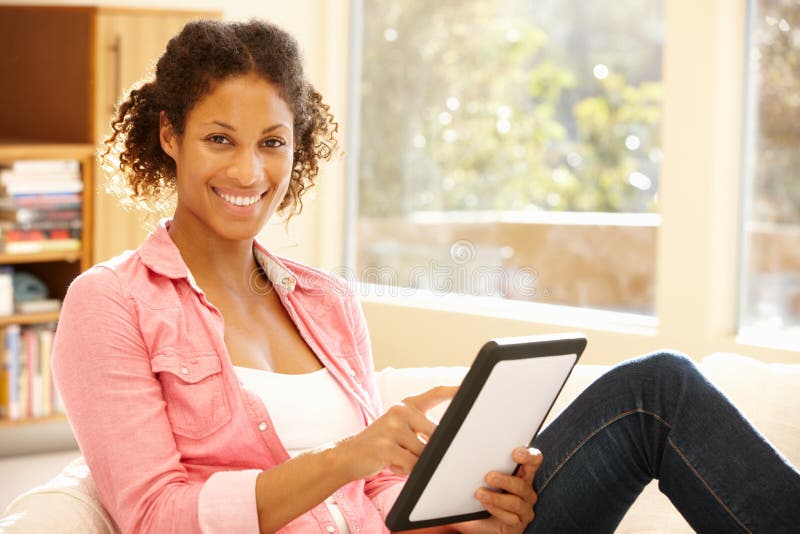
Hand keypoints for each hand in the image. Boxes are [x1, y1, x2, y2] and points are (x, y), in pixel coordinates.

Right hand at [337, 385, 457, 478]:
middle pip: (436, 434)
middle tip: (412, 454)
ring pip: (424, 452)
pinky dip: (407, 470)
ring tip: (398, 458)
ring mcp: (392, 427)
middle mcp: (400, 411)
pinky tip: (393, 465)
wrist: (348, 455)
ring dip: (415, 463)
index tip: (469, 387)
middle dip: (432, 450)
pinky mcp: (385, 446)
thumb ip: (422, 428)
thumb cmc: (382, 444)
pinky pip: (412, 464)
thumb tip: (448, 440)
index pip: (435, 394)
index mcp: (406, 405)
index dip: (453, 391)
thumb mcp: (400, 429)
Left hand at [456, 447, 542, 533]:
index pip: (532, 462)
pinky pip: (511, 518)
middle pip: (522, 484)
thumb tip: (461, 457)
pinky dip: (496, 510)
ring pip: (516, 502)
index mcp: (521, 475)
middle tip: (489, 476)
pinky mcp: (518, 524)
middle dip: (505, 480)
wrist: (479, 524)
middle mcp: (526, 492)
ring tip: (480, 494)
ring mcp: (524, 509)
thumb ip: (478, 469)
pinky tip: (485, 506)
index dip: (528, 456)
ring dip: (496, 497)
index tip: (515, 453)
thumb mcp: (480, 482)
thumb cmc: (482, 499)